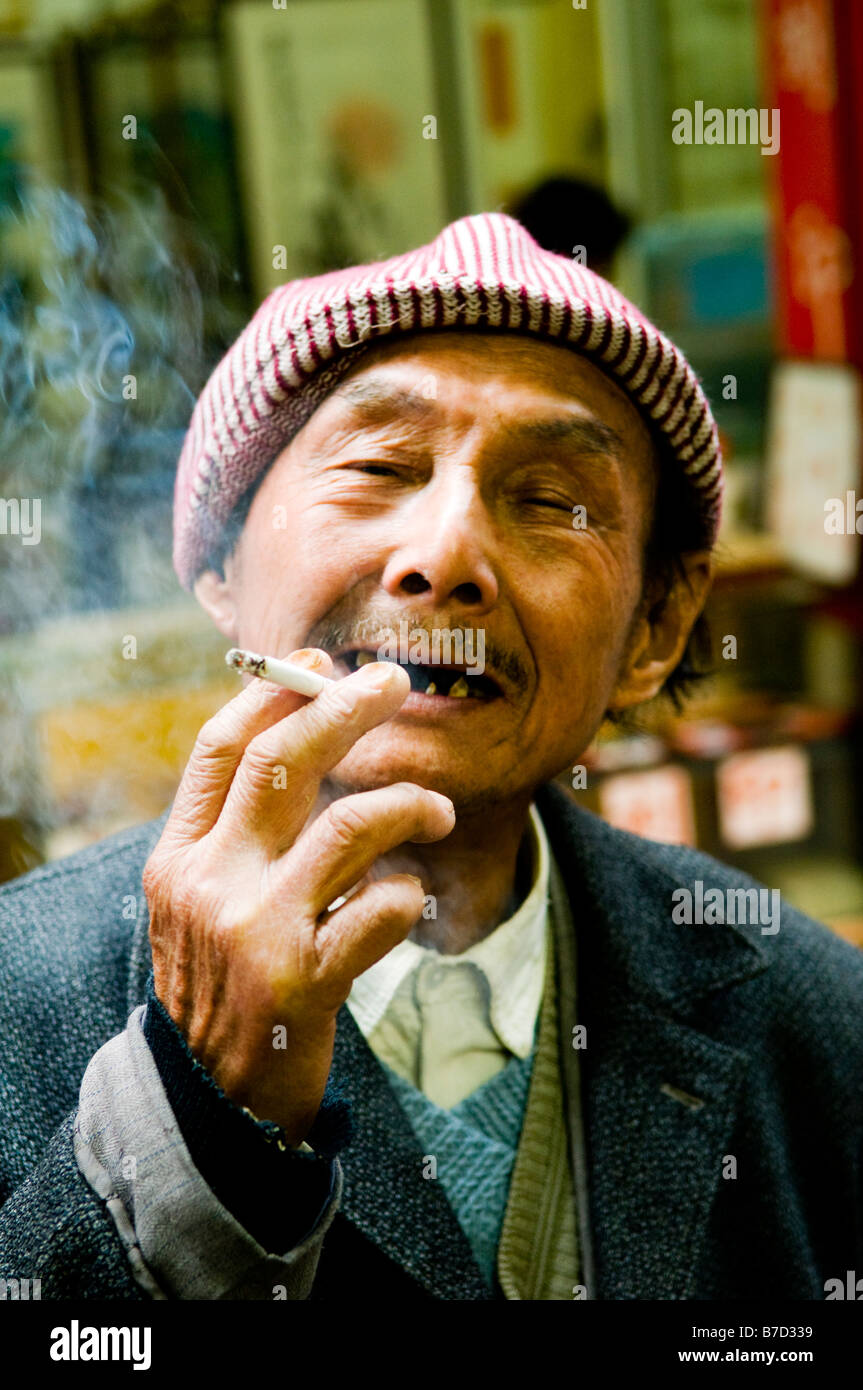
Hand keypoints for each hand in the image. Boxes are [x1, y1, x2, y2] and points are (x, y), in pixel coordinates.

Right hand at [143, 650, 453, 1143]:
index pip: (220, 751)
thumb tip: (303, 740)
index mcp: (180, 858)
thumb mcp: (202, 903)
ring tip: (438, 808)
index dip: (272, 695)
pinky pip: (381, 909)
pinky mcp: (306, 980)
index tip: (320, 663)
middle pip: (281, 764)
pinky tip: (414, 901)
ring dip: (406, 803)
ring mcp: (256, 932)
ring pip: (347, 827)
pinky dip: (410, 894)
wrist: (211, 1098)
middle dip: (344, 710)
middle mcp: (210, 884)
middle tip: (395, 684)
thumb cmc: (224, 981)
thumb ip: (237, 835)